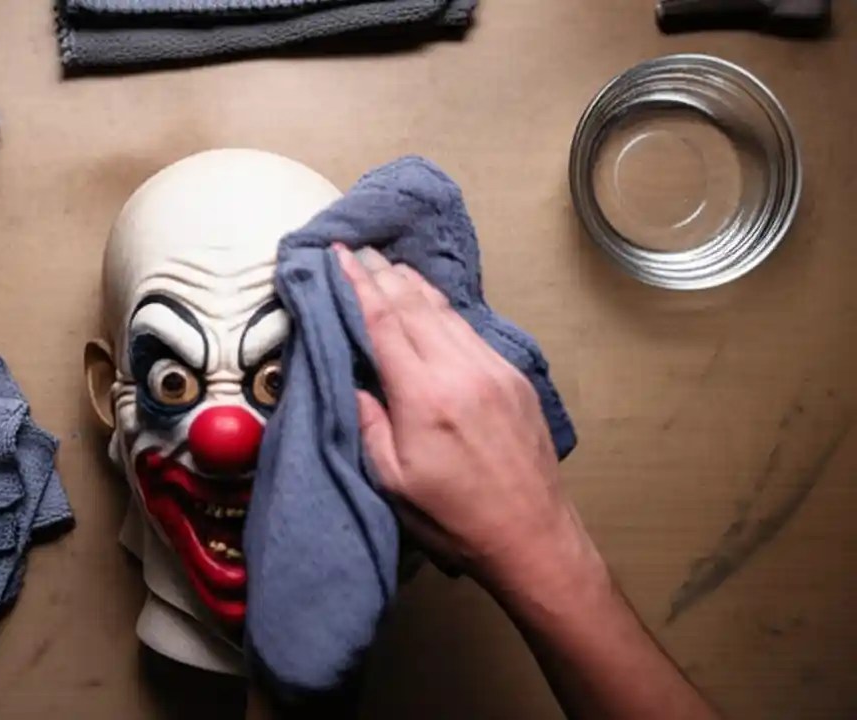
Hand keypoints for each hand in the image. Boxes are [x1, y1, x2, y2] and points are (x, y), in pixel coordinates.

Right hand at [336, 245, 590, 592]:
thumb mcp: (391, 480)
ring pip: (445, 311)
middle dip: (382, 274)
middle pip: (414, 305)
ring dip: (413, 285)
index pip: (384, 321)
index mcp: (424, 396)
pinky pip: (469, 330)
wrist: (531, 536)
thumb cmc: (454, 519)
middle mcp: (462, 371)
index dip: (358, 285)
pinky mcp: (514, 378)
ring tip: (388, 266)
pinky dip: (443, 309)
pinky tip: (429, 303)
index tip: (339, 258)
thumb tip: (353, 379)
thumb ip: (368, 422)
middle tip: (358, 251)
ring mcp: (494, 370)